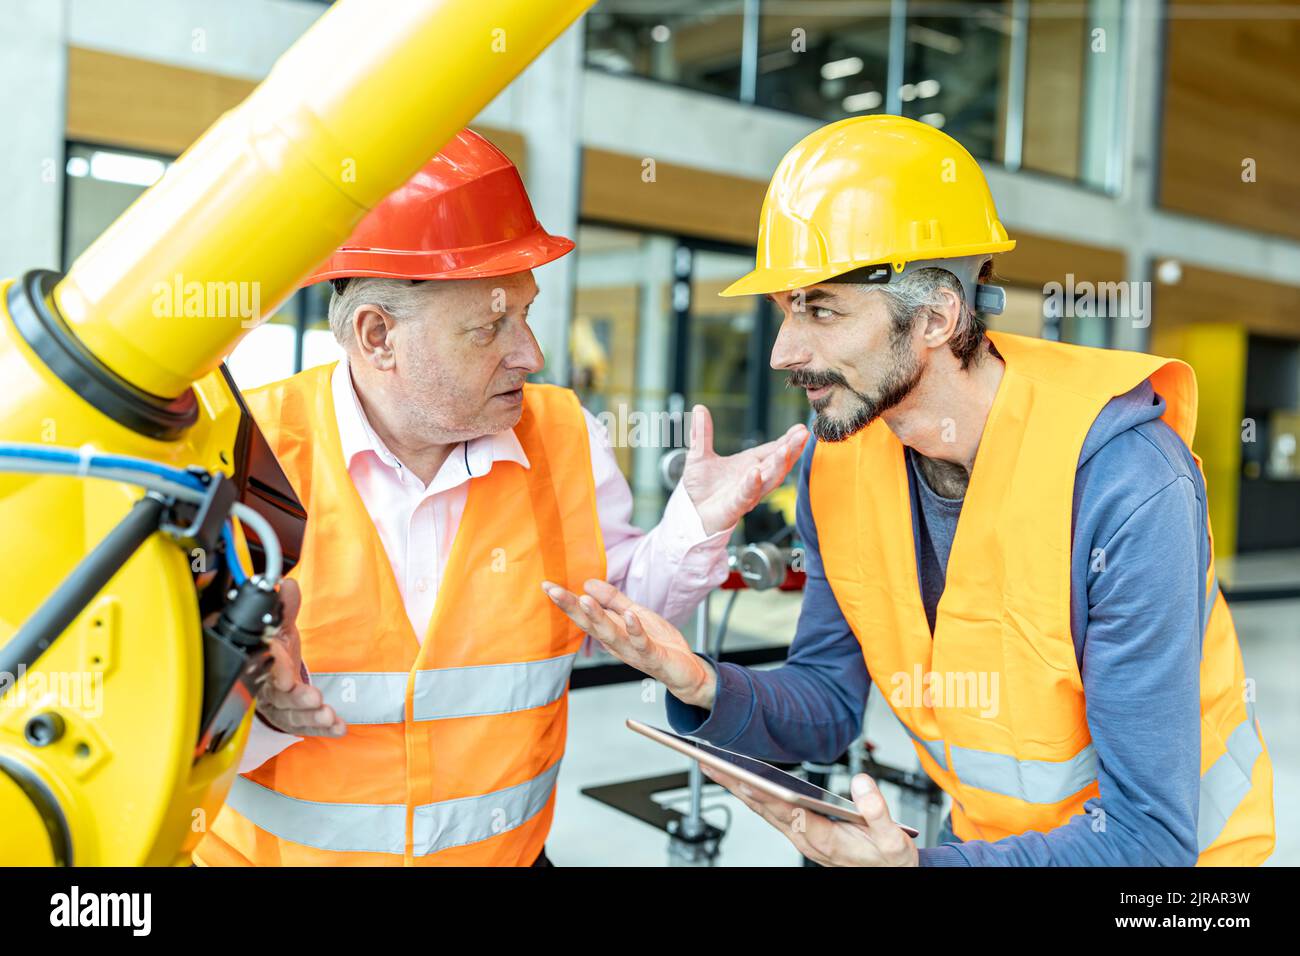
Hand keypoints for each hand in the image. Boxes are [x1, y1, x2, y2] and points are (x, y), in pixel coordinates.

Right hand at [255, 578, 345, 737]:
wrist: (275, 670)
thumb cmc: (275, 648)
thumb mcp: (281, 626)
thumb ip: (285, 608)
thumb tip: (286, 585)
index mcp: (259, 666)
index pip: (263, 669)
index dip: (274, 670)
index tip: (283, 673)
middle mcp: (267, 691)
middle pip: (278, 698)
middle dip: (297, 699)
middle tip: (313, 697)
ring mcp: (280, 708)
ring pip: (292, 716)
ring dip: (310, 717)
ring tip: (327, 715)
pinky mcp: (294, 720)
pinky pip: (307, 727)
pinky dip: (323, 730)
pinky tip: (338, 728)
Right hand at [541, 578, 716, 707]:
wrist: (685, 673)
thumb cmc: (660, 644)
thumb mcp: (635, 614)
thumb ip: (613, 600)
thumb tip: (588, 583)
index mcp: (611, 632)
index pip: (584, 615)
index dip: (566, 601)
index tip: (547, 586)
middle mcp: (617, 644)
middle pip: (590, 625)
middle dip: (571, 608)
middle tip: (554, 591)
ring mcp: (634, 651)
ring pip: (611, 634)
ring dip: (598, 618)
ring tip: (584, 600)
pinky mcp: (653, 656)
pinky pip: (642, 642)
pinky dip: (635, 630)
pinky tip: (629, 615)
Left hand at [682, 406, 807, 535]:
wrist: (689, 514)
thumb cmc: (700, 488)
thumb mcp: (699, 455)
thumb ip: (702, 433)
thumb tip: (699, 408)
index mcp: (750, 465)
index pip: (772, 451)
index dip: (788, 440)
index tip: (801, 428)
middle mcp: (753, 480)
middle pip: (777, 464)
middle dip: (791, 450)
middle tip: (803, 435)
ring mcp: (746, 494)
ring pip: (767, 480)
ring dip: (778, 465)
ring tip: (786, 449)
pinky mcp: (734, 508)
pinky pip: (745, 496)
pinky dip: (751, 485)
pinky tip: (756, 473)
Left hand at [700, 767, 917, 866]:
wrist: (890, 874)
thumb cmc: (889, 860)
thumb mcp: (893, 840)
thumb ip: (877, 811)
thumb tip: (861, 782)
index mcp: (824, 839)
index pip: (787, 812)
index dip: (765, 794)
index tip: (742, 778)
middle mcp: (806, 838)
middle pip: (764, 807)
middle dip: (735, 785)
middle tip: (709, 764)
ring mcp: (801, 835)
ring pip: (763, 809)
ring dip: (738, 787)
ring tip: (715, 766)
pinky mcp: (802, 831)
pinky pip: (771, 811)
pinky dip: (753, 793)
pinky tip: (742, 780)